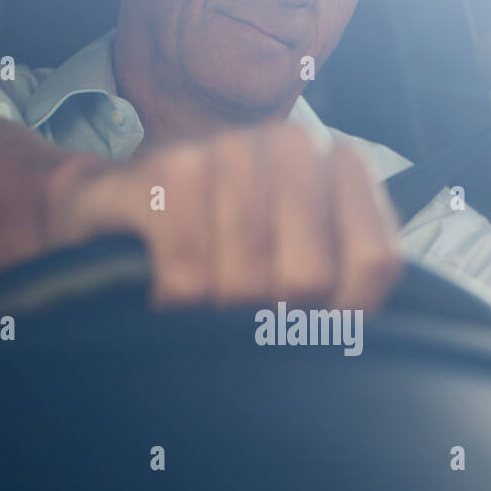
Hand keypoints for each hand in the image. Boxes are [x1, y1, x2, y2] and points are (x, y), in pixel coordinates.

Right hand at [45, 122, 402, 311]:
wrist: (117, 211)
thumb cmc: (220, 246)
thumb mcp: (293, 261)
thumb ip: (344, 285)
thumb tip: (361, 344)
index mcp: (341, 166)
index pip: (373, 263)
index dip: (343, 318)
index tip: (309, 335)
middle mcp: (294, 146)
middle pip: (307, 278)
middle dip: (269, 322)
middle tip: (240, 323)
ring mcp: (229, 149)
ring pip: (246, 280)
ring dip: (216, 317)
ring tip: (202, 310)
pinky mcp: (166, 171)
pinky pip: (187, 272)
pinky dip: (174, 305)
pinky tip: (163, 297)